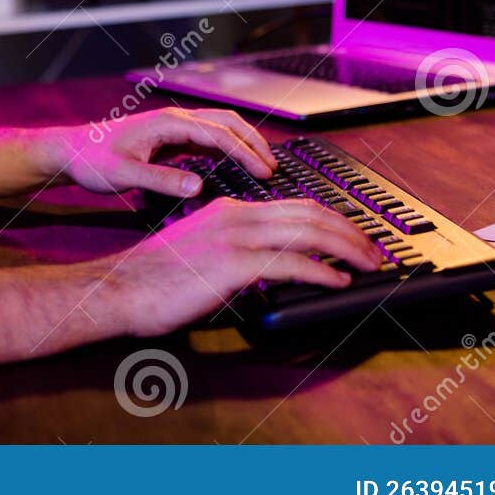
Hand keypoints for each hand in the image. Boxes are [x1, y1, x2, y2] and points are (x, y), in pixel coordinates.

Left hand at [35, 106, 275, 198]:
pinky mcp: (169, 138)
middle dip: (253, 142)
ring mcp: (173, 127)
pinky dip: (228, 147)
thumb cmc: (93, 160)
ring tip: (263, 164)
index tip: (264, 173)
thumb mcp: (125, 175)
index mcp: (168, 123)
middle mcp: (174, 120)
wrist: (71, 151)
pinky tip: (236, 164)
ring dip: (243, 141)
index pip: (219, 134)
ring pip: (219, 126)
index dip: (245, 153)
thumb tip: (198, 187)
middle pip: (227, 122)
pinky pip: (208, 138)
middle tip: (273, 167)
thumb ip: (161, 181)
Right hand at [99, 197, 387, 336]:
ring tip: (369, 263)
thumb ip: (234, 251)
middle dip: (351, 230)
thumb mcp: (199, 251)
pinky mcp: (232, 264)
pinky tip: (338, 281)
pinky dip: (323, 271)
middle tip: (375, 249)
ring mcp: (235, 238)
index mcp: (229, 210)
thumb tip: (267, 267)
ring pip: (308, 232)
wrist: (120, 288)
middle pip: (310, 212)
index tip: (353, 237)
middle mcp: (236, 216)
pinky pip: (292, 263)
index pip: (295, 205)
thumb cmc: (152, 279)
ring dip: (347, 248)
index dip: (332, 220)